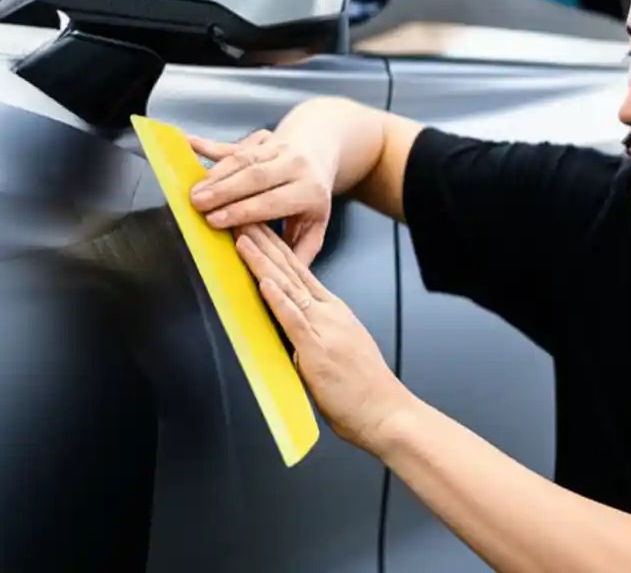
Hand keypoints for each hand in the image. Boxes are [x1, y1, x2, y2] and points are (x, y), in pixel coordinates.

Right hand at [189, 128, 335, 263]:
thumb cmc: (312, 195)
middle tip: (196, 203)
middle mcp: (295, 164)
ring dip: (215, 174)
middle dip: (223, 191)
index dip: (242, 210)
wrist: (321, 147)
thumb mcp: (316, 223)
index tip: (214, 220)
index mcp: (310, 190)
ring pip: (244, 159)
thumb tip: (283, 282)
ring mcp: (278, 146)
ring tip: (193, 190)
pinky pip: (234, 144)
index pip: (272, 201)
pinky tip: (189, 143)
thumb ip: (301, 251)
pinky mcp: (261, 137)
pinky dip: (209, 145)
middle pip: (255, 177)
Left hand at [235, 223, 410, 453]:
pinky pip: (293, 319)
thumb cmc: (363, 389)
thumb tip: (293, 330)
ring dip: (263, 260)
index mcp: (333, 311)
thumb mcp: (338, 348)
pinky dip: (277, 298)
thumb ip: (315, 334)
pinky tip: (264, 280)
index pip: (299, 271)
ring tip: (244, 238)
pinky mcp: (317, 350)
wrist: (387, 412)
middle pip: (291, 269)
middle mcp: (329, 312)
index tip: (258, 228)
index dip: (276, 248)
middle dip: (265, 242)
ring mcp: (323, 328)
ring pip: (288, 286)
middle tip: (243, 218)